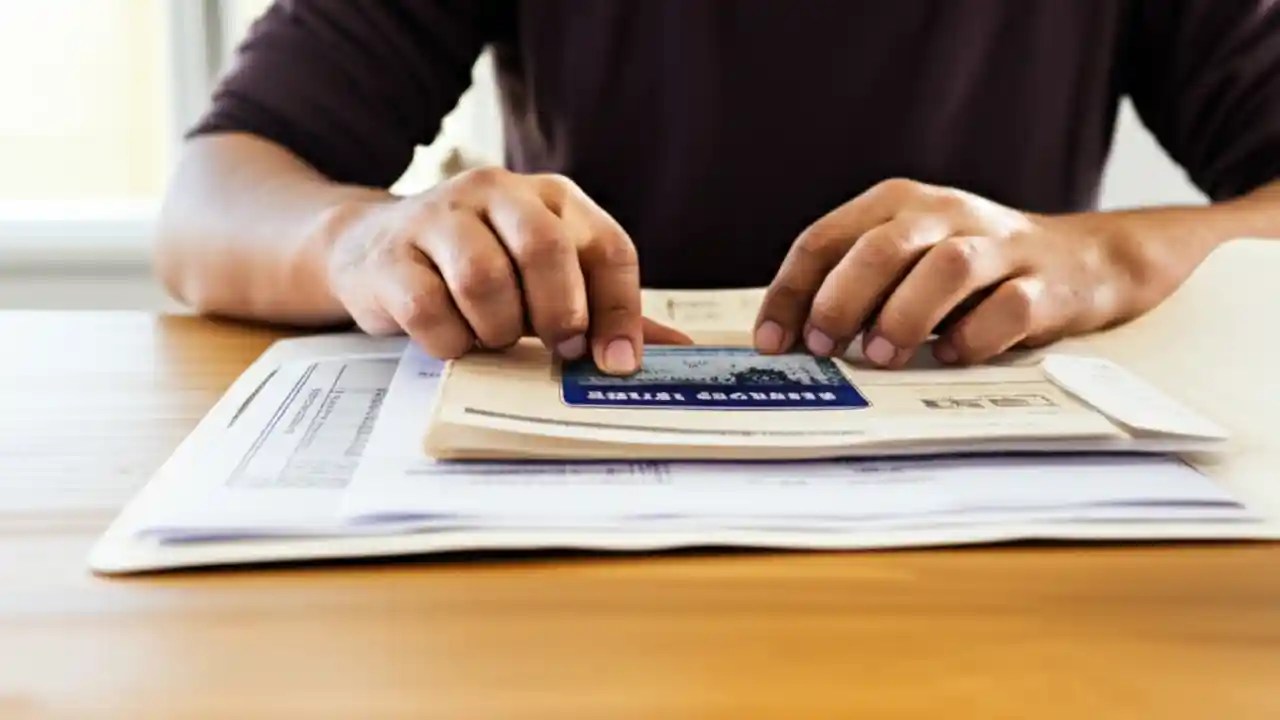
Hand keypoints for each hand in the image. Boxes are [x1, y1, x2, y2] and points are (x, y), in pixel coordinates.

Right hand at [322, 167, 688, 372]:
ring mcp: (438, 216)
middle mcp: (496, 192)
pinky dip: (448, 340)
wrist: (371, 248)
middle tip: (553, 348)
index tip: (618, 362)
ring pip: (484, 280)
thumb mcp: (545, 279)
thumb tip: (679, 352)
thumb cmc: (477, 268)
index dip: (619, 309)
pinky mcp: (391, 255)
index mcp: (551, 197)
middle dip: (558, 314)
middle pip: (546, 250)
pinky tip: (452, 340)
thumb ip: (605, 310)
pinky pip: (429, 307)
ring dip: (496, 329)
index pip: (605, 246)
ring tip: (492, 337)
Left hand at [755, 178, 1192, 366]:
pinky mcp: (1044, 283)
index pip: (826, 239)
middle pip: (883, 246)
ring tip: (880, 355)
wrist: (1083, 260)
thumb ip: (855, 286)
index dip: (792, 292)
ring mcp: (999, 246)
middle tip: (824, 345)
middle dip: (842, 299)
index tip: (773, 341)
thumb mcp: (908, 260)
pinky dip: (974, 337)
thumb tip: (793, 340)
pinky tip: (952, 356)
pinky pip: (1008, 308)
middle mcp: (946, 214)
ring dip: (905, 315)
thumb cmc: (973, 271)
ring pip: (947, 267)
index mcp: (900, 204)